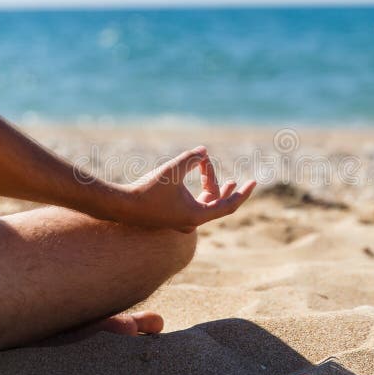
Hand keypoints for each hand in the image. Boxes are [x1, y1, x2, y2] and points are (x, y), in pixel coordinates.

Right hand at [118, 146, 255, 231]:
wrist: (120, 207)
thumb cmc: (146, 190)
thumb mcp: (172, 170)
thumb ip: (191, 159)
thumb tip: (204, 151)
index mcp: (196, 216)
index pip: (228, 206)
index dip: (243, 194)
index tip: (254, 182)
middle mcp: (190, 223)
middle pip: (215, 203)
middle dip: (222, 185)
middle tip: (236, 177)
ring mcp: (180, 222)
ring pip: (203, 204)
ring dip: (211, 187)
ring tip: (221, 176)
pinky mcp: (170, 218)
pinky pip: (192, 205)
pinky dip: (198, 192)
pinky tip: (197, 179)